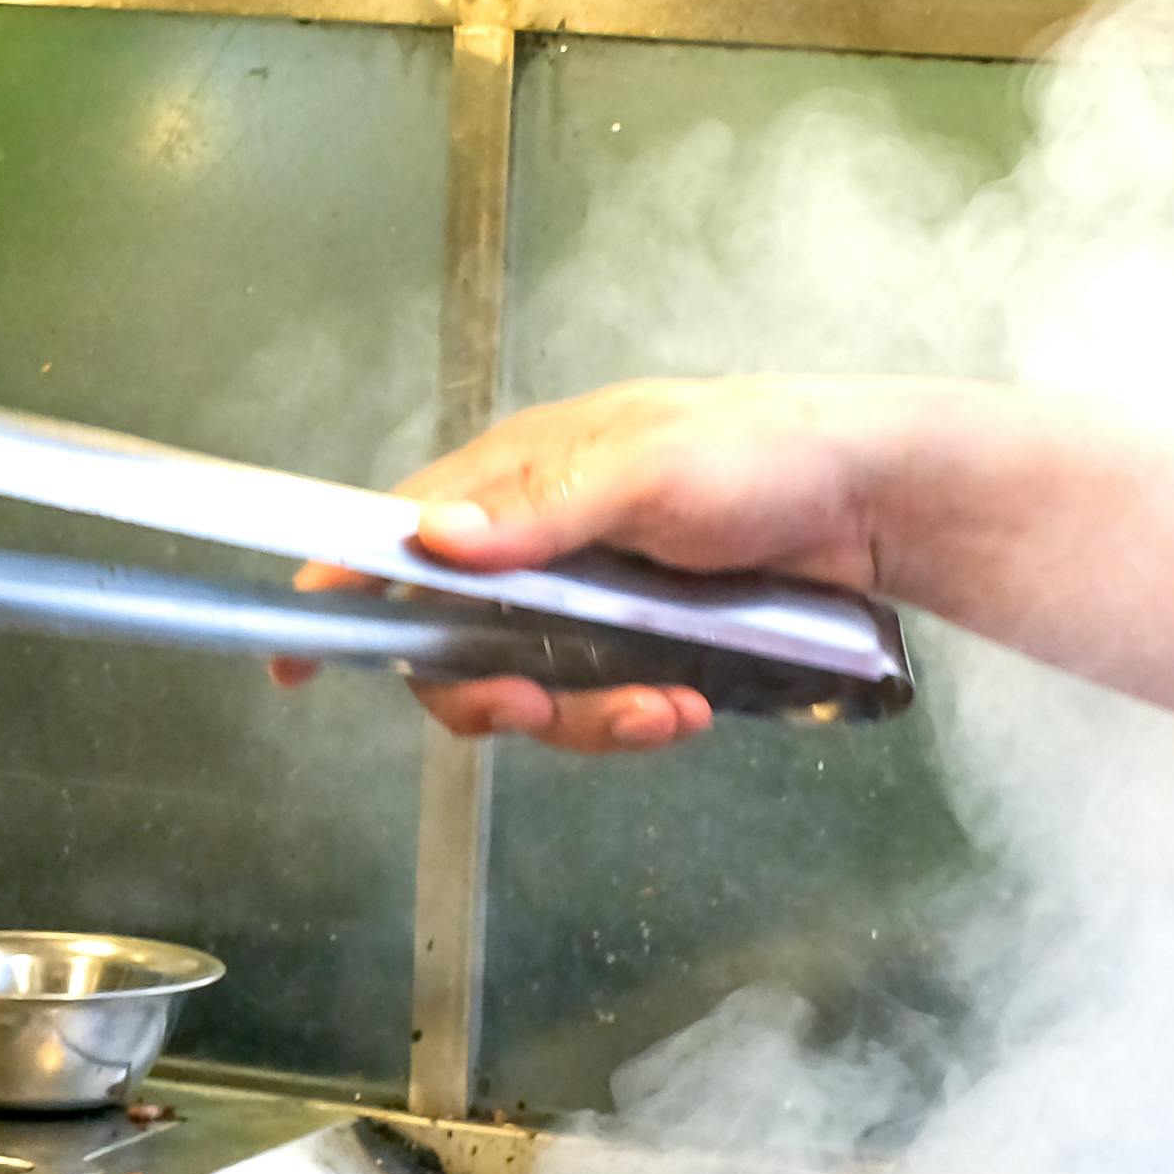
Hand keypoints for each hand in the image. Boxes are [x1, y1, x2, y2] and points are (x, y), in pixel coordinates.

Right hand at [283, 378, 918, 754]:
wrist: (879, 500)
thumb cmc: (763, 452)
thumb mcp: (651, 468)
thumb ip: (542, 510)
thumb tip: (431, 538)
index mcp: (518, 478)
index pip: (398, 537)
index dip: (342, 594)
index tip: (294, 658)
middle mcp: (536, 546)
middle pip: (452, 645)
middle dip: (483, 691)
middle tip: (530, 709)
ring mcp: (589, 603)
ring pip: (531, 690)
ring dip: (584, 718)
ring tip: (664, 712)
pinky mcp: (642, 648)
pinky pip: (602, 707)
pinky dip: (636, 721)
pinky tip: (690, 709)